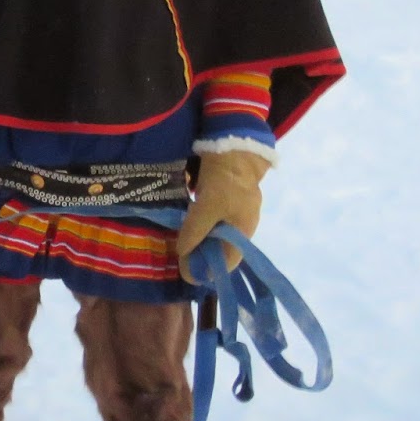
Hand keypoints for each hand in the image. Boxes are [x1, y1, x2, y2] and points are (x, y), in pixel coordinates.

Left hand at [176, 147, 268, 282]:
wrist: (232, 149)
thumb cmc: (225, 181)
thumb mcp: (207, 208)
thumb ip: (195, 231)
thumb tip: (183, 253)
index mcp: (243, 233)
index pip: (227, 263)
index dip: (208, 270)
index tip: (186, 272)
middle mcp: (239, 227)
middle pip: (219, 250)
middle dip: (199, 256)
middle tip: (177, 257)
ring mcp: (231, 214)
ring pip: (212, 237)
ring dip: (196, 242)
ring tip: (176, 245)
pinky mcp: (221, 202)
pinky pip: (208, 222)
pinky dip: (196, 227)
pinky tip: (181, 227)